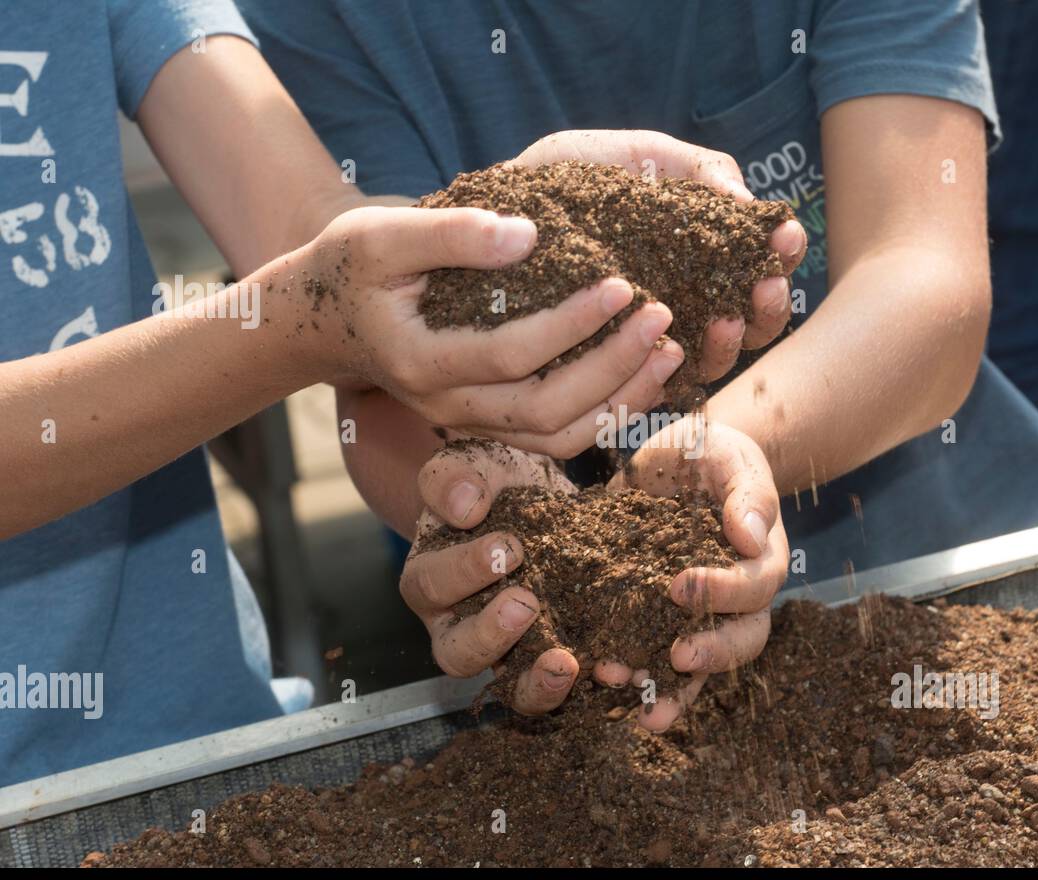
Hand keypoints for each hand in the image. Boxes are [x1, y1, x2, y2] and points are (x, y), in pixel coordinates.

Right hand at [264, 205, 683, 457]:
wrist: (321, 320)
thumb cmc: (351, 267)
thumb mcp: (383, 235)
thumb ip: (453, 234)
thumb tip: (529, 235)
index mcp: (420, 363)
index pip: (510, 355)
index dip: (572, 325)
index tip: (622, 284)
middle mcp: (446, 408)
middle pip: (545, 411)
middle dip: (612, 367)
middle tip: (661, 317)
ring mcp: (468, 425)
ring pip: (557, 438)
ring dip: (621, 401)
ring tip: (669, 351)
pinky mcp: (488, 425)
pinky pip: (556, 439)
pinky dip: (607, 415)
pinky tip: (645, 376)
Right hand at [399, 440, 584, 713]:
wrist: (531, 498)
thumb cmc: (489, 485)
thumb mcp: (467, 466)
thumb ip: (451, 478)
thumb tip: (466, 506)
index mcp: (429, 581)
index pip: (431, 585)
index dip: (465, 571)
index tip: (508, 546)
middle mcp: (458, 627)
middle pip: (458, 653)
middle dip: (491, 634)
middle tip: (526, 603)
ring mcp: (504, 652)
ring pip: (508, 687)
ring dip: (534, 682)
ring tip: (564, 662)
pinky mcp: (545, 660)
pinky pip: (553, 689)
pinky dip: (575, 686)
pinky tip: (602, 668)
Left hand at [509, 130, 806, 379]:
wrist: (505, 202)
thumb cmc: (580, 175)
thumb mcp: (644, 158)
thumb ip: (701, 172)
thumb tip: (752, 206)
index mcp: (708, 253)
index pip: (763, 264)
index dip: (782, 254)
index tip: (784, 235)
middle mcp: (692, 302)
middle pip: (753, 323)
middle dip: (769, 306)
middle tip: (765, 285)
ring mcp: (655, 339)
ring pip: (714, 361)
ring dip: (731, 345)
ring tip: (726, 319)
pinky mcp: (615, 370)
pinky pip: (653, 388)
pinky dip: (671, 374)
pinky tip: (673, 349)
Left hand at [602, 419, 787, 729]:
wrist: (677, 462)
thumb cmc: (713, 455)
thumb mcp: (732, 458)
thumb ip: (747, 492)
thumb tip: (750, 535)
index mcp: (761, 561)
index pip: (754, 588)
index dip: (721, 592)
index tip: (679, 585)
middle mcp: (736, 600)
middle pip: (739, 642)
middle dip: (710, 655)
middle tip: (676, 658)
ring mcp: (697, 616)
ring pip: (696, 665)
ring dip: (669, 687)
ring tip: (633, 695)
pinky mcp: (655, 619)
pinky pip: (651, 657)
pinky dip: (632, 674)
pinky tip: (602, 680)